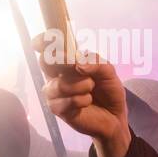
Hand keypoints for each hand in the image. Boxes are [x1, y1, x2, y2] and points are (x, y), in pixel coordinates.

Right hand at [34, 34, 129, 156]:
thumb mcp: (108, 71)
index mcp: (66, 62)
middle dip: (64, 62)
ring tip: (91, 88)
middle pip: (46, 62)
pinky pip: (66, 101)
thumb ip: (96, 63)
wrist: (114, 115)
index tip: (44, 41)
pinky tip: (87, 102)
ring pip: (60, 84)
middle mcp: (56, 75)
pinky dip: (82, 100)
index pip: (48, 48)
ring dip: (82, 85)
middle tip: (79, 68)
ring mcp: (54, 93)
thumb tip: (78, 63)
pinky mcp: (57, 109)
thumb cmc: (108, 90)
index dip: (43, 41)